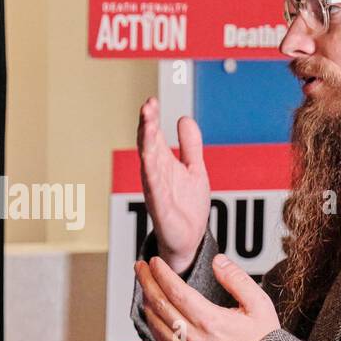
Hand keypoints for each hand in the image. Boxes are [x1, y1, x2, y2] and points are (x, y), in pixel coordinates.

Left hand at [135, 253, 280, 340]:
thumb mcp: (259, 304)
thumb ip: (237, 279)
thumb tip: (217, 261)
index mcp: (210, 320)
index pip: (175, 291)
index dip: (162, 273)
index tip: (155, 261)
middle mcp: (194, 337)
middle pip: (160, 304)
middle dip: (147, 281)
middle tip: (140, 266)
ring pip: (156, 322)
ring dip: (146, 300)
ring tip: (145, 284)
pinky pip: (160, 340)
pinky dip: (152, 321)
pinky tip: (151, 311)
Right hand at [137, 97, 209, 273]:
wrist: (190, 240)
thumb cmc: (187, 206)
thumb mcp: (194, 169)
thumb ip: (190, 145)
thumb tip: (184, 118)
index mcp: (162, 164)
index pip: (153, 136)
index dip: (151, 118)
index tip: (151, 100)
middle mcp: (156, 175)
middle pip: (147, 146)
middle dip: (146, 127)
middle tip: (147, 107)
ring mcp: (156, 192)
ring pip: (148, 165)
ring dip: (146, 145)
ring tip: (148, 127)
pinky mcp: (161, 210)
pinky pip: (155, 191)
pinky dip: (152, 177)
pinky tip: (151, 162)